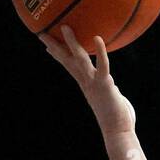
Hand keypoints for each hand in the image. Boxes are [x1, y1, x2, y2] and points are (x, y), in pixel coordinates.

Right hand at [40, 26, 135, 140]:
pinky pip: (102, 65)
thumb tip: (109, 82)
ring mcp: (94, 83)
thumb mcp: (106, 98)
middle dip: (55, 46)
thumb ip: (105, 88)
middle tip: (42, 33)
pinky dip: (100, 52)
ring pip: (80, 60)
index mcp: (85, 84)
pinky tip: (98, 38)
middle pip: (68, 61)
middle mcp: (86, 82)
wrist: (117, 131)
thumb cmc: (116, 117)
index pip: (68, 66)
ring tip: (65, 28)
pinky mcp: (105, 85)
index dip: (57, 55)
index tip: (46, 45)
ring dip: (72, 44)